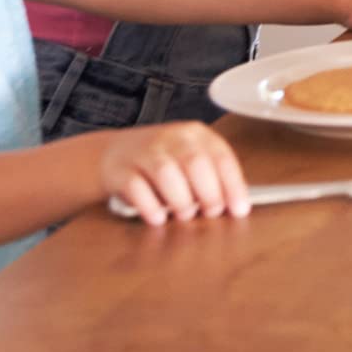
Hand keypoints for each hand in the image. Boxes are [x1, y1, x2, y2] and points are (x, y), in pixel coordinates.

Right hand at [99, 122, 249, 226]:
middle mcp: (171, 137)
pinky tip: (158, 217)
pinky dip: (150, 206)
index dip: (233, 185)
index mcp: (195, 134)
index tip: (240, 209)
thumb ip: (211, 177)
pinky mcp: (120, 169)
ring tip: (184, 215)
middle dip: (209, 194)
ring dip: (181, 200)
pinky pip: (136, 188)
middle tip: (211, 213)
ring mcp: (144, 151)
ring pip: (167, 173)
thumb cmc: (160, 162)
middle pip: (196, 163)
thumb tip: (236, 206)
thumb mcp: (189, 160)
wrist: (111, 153)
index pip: (221, 157)